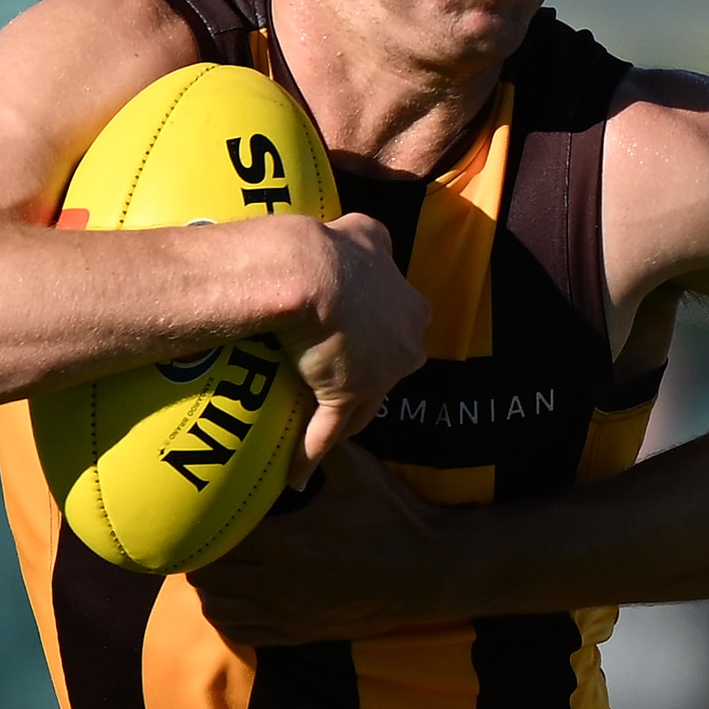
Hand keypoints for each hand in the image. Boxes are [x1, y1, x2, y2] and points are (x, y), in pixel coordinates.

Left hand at [193, 444, 462, 643]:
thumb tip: (287, 415)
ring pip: (218, 609)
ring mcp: (287, 613)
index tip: (203, 511)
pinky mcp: (298, 634)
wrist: (429, 572)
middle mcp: (280, 584)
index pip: (217, 541)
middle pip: (208, 577)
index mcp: (288, 543)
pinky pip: (242, 632)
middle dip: (203, 554)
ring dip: (212, 587)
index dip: (203, 527)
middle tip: (208, 534)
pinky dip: (230, 615)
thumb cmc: (393, 518)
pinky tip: (237, 596)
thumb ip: (319, 445)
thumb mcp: (360, 472)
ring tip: (220, 565)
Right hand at [281, 213, 429, 482]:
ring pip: (362, 407)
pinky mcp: (346, 397)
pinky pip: (326, 434)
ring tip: (317, 435)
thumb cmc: (335, 249)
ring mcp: (379, 376)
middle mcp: (405, 345)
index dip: (377, 341)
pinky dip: (309, 456)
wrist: (311, 272)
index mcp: (411, 308)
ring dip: (342, 421)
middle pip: (386, 373)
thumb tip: (363, 232)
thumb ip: (370, 238)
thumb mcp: (364, 232)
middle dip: (366, 383)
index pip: (397, 334)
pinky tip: (297, 477)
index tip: (356, 345)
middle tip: (334, 386)